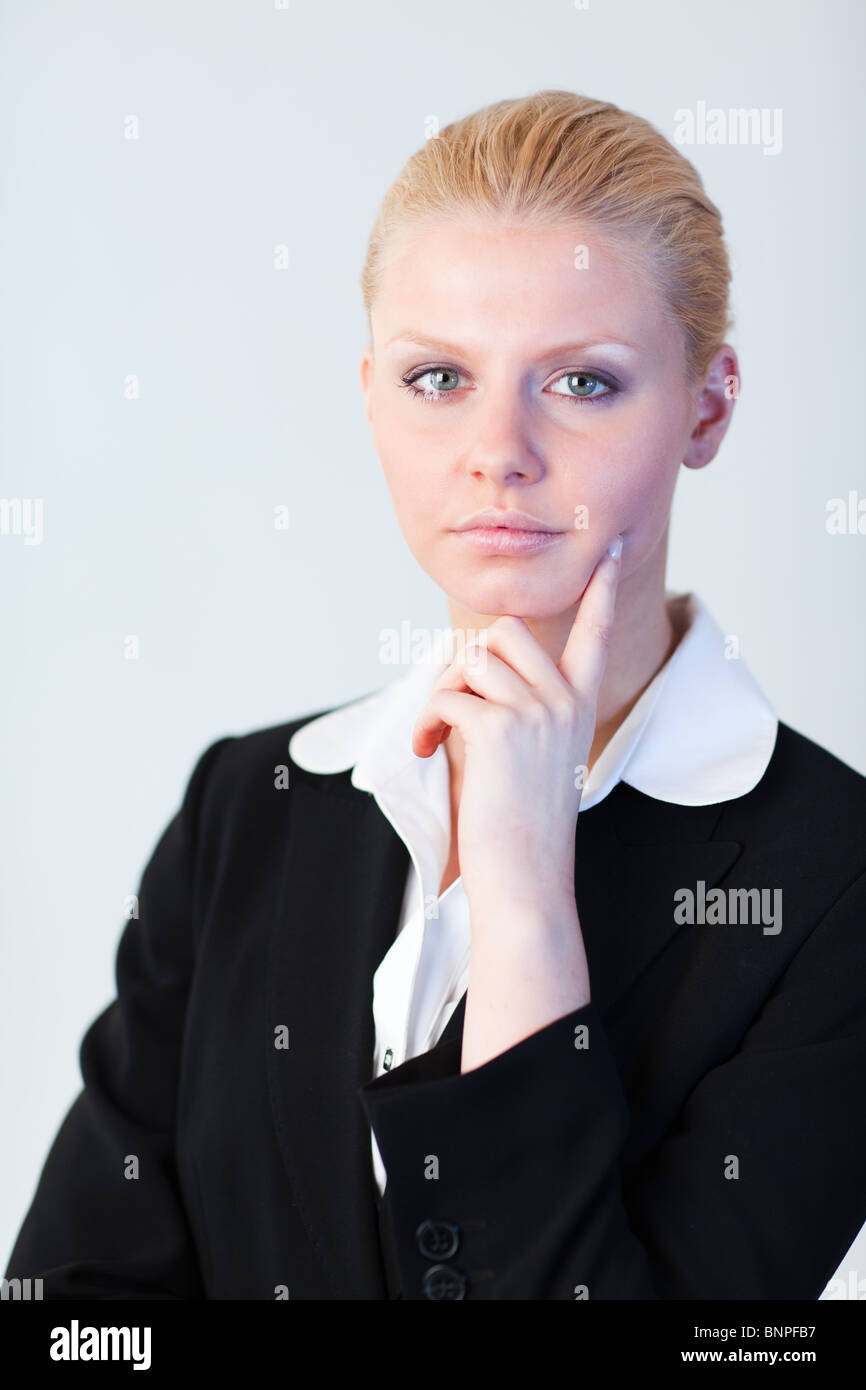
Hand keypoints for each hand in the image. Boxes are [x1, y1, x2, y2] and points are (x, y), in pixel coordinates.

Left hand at [411, 534, 622, 920]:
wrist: (527, 880)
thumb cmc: (522, 824)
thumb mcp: (534, 755)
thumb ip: (520, 707)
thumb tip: (473, 664)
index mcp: (579, 705)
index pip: (595, 634)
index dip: (598, 591)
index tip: (604, 550)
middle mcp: (566, 701)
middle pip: (506, 629)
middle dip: (467, 658)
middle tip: (452, 705)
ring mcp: (537, 713)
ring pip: (472, 657)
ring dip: (442, 690)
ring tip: (437, 732)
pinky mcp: (500, 730)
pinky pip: (446, 696)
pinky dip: (424, 722)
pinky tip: (425, 750)